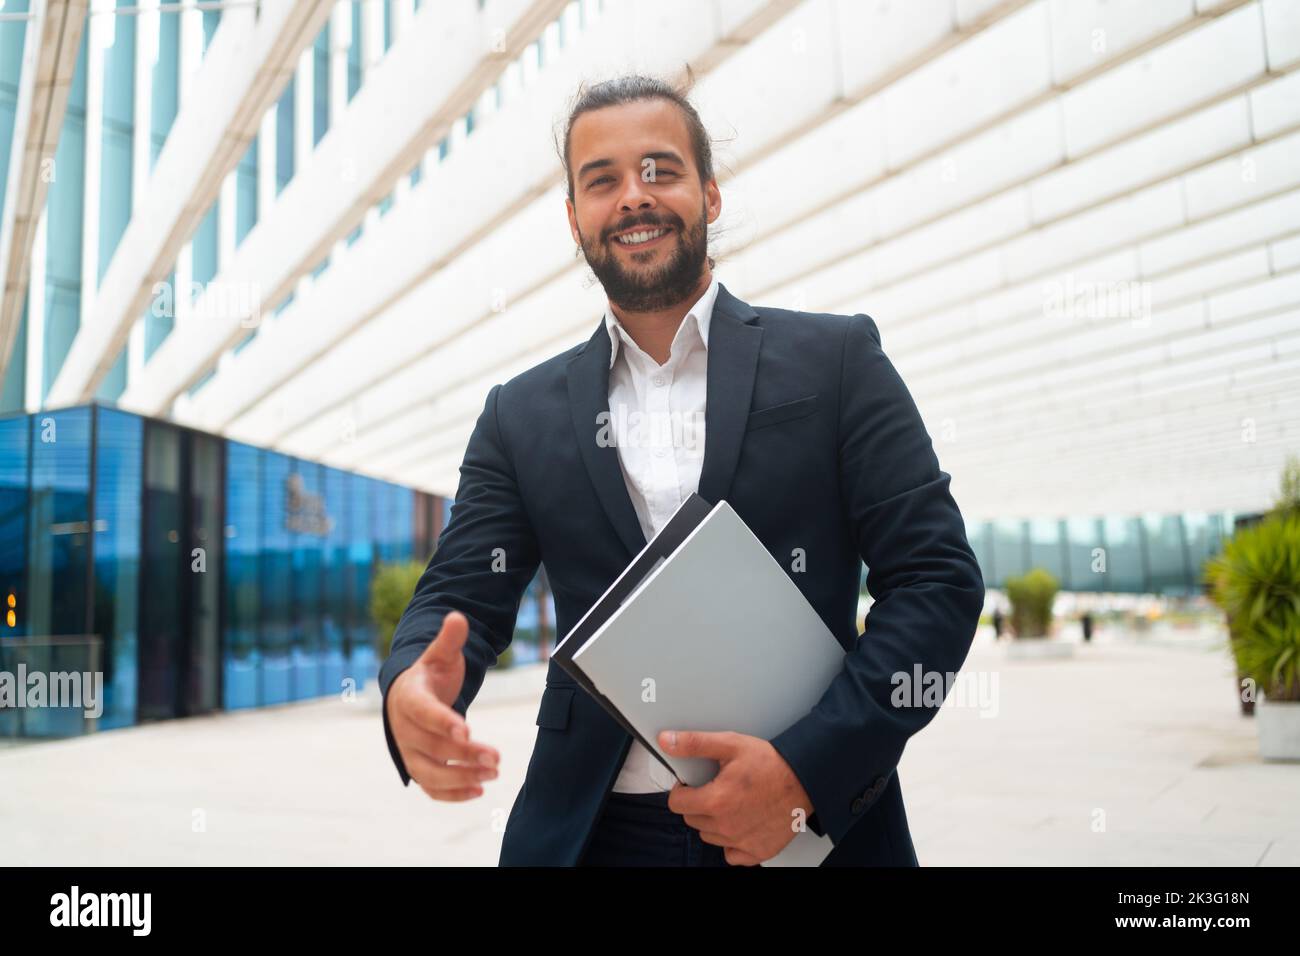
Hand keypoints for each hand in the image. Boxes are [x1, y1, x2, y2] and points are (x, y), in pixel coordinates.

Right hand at [387, 611, 499, 801]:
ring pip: (430, 773)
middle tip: (496, 757)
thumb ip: (449, 640)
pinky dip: (452, 795)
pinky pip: (431, 788)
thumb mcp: (439, 655)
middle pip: (432, 747)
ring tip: (493, 774)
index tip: (467, 730)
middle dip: (464, 754)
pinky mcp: (419, 769)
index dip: (443, 722)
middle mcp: (405, 730)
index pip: (423, 713)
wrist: (408, 698)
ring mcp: (410, 753)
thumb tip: (457, 617)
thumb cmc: (429, 676)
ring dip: (461, 778)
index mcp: (409, 698)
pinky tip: (479, 791)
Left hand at [659, 730, 813, 865]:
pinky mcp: (758, 852)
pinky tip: (742, 822)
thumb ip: (695, 743)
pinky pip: (731, 855)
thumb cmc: (772, 763)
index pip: (677, 804)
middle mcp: (727, 826)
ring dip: (714, 822)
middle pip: (692, 820)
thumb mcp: (730, 744)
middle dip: (698, 804)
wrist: (806, 779)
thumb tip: (667, 741)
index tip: (693, 784)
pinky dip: (733, 842)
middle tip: (717, 788)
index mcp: (716, 801)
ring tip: (732, 803)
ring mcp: (742, 842)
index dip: (682, 790)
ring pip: (710, 836)